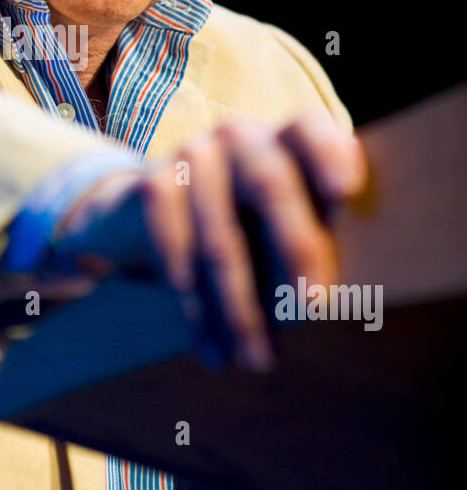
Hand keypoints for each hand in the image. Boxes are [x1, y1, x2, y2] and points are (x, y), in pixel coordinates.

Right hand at [51, 110, 367, 370]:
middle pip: (270, 184)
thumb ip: (313, 242)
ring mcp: (191, 157)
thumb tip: (347, 303)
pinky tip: (208, 344)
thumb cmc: (239, 230)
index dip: (328, 154)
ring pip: (221, 238)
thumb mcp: (280, 229)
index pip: (309, 130)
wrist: (141, 218)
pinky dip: (194, 304)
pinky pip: (177, 252)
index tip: (345, 191)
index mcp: (283, 141)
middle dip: (295, 249)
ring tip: (256, 359)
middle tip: (311, 309)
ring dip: (240, 308)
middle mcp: (238, 137)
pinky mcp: (152, 187)